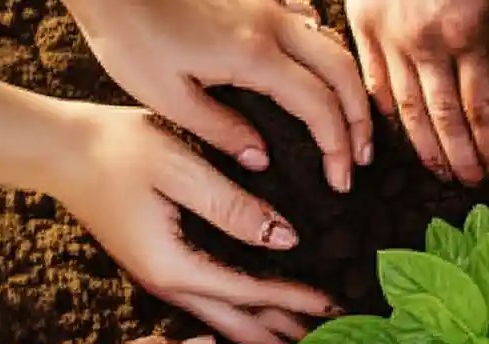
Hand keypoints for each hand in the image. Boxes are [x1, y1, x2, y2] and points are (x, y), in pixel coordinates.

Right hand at [54, 104, 339, 343]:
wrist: (59, 151)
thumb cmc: (117, 149)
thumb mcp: (178, 165)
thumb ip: (232, 205)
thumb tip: (285, 237)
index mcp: (175, 267)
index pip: (251, 294)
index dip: (297, 301)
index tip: (338, 307)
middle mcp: (170, 286)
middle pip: (241, 326)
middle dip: (290, 335)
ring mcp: (162, 283)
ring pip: (226, 325)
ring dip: (270, 334)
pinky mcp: (160, 272)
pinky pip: (212, 310)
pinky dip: (246, 320)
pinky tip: (264, 321)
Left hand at [64, 0, 370, 191]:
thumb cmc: (128, 34)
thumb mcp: (167, 95)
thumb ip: (221, 129)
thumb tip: (262, 160)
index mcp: (255, 56)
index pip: (320, 107)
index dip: (338, 147)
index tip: (339, 180)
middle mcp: (272, 25)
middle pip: (343, 73)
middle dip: (360, 119)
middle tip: (360, 156)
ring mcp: (267, 4)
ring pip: (331, 42)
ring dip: (347, 84)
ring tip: (348, 119)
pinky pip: (307, 19)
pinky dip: (323, 48)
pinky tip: (314, 68)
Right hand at [347, 0, 488, 186]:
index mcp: (465, 31)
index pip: (482, 108)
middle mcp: (424, 44)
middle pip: (445, 119)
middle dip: (462, 159)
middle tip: (474, 185)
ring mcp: (388, 36)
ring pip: (407, 107)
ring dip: (425, 147)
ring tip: (441, 171)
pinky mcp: (362, 22)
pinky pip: (371, 77)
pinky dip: (384, 108)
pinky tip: (400, 132)